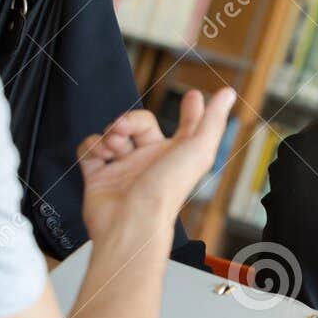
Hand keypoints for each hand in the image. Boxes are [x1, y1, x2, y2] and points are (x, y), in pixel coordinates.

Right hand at [77, 88, 235, 248]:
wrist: (130, 222)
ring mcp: (124, 169)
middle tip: (123, 128)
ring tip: (112, 146)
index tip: (192, 97)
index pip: (186, 128)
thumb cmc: (166, 191)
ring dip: (110, 134)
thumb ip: (212, 121)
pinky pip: (90, 150)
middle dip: (128, 120)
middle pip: (139, 125)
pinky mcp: (99, 177)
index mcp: (176, 156)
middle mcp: (151, 162)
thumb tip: (227, 94)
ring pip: (113, 135)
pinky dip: (91, 147)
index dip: (191, 112)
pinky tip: (99, 154)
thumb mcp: (198, 150)